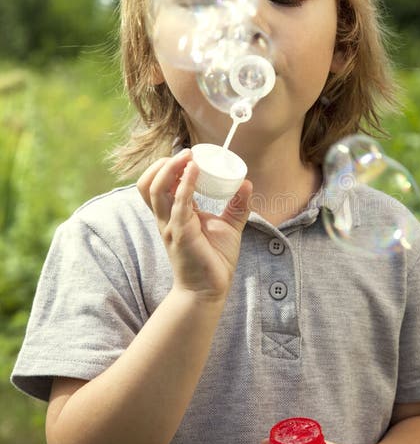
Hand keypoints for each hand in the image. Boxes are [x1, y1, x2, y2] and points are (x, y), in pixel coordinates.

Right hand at [137, 149, 251, 297]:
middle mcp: (166, 218)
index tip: (189, 156)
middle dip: (162, 164)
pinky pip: (177, 205)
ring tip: (187, 157)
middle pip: (149, 184)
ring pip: (155, 190)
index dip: (168, 168)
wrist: (210, 289)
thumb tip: (247, 183)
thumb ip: (236, 205)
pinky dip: (184, 185)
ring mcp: (170, 226)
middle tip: (186, 153)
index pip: (159, 185)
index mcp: (173, 214)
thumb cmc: (214, 260)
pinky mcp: (180, 234)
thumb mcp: (228, 226)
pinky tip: (194, 170)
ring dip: (169, 169)